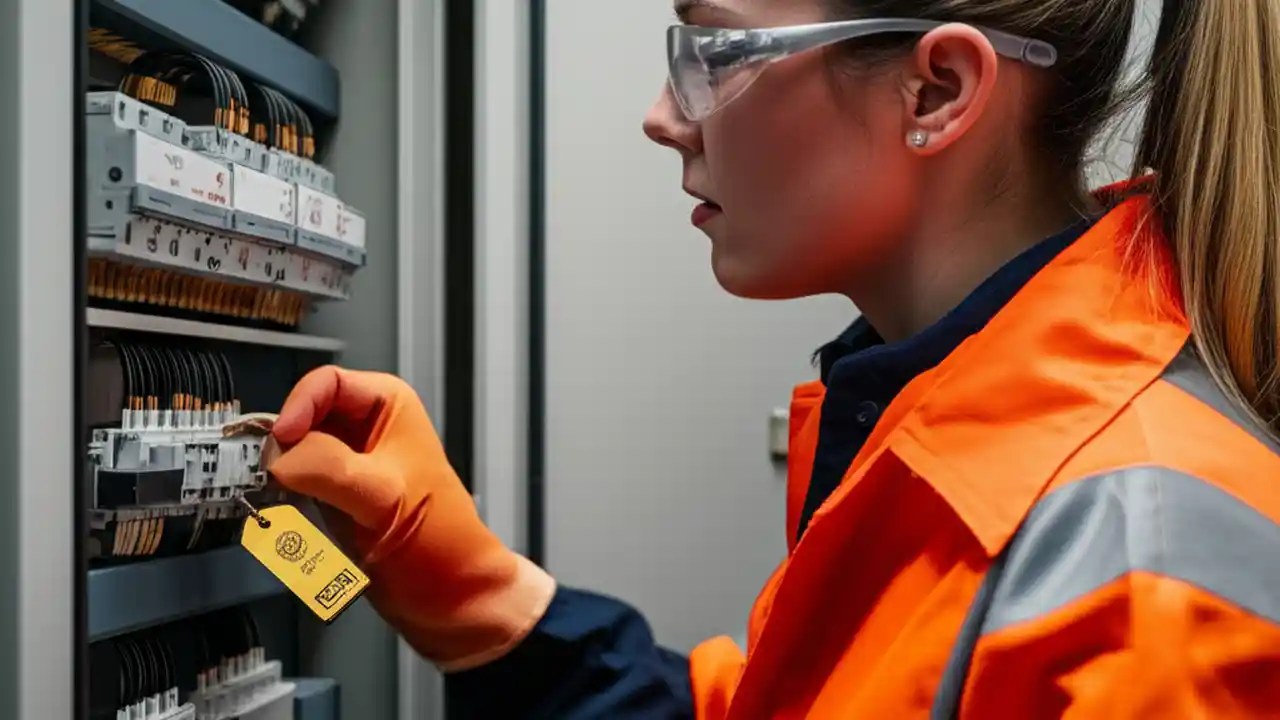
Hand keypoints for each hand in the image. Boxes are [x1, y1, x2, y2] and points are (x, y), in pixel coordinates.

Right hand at [267, 366, 554, 670]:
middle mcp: (367, 428)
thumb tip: (279, 457)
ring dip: (285, 478)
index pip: (324, 383)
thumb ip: (325, 468)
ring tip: (287, 505)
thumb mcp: (380, 496)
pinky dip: (287, 501)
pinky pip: (297, 486)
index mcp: (389, 405)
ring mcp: (350, 464)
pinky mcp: (336, 498)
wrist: (452, 600)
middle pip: (303, 418)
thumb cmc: (439, 544)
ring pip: (295, 454)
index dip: (296, 408)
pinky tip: (292, 522)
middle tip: (277, 478)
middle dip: (287, 448)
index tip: (280, 441)